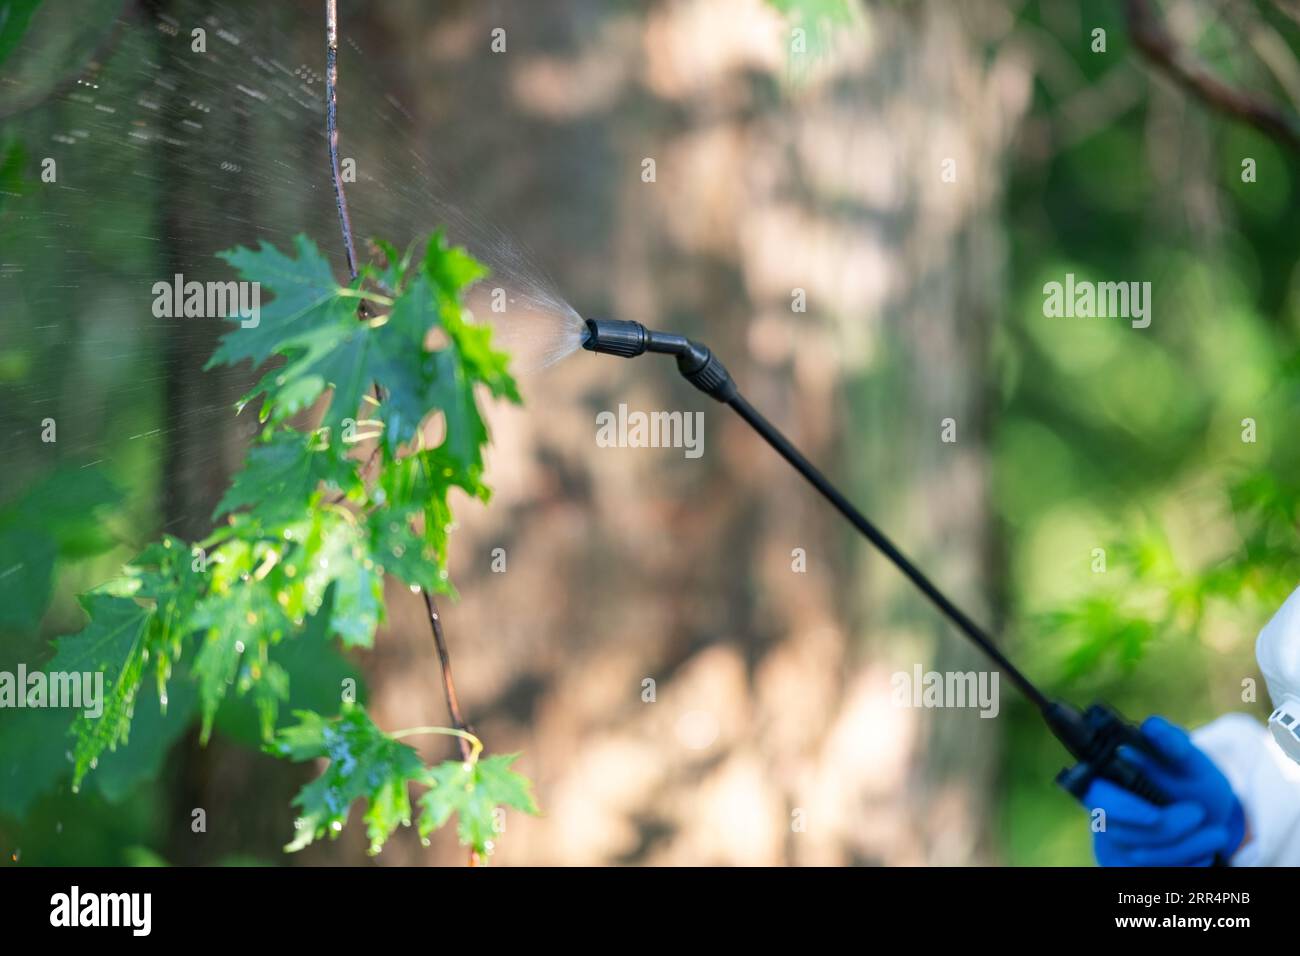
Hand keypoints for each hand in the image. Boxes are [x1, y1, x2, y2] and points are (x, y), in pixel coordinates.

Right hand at [1084, 716, 1245, 865]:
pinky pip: (1157, 873)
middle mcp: (1102, 815)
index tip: (1154, 814)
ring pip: (1143, 856)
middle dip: (1166, 829)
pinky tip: (1202, 850)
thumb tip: (1152, 727)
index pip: (1094, 796)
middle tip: (1199, 813)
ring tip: (1216, 832)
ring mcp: (1114, 845)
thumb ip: (1174, 743)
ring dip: (1186, 846)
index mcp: (1106, 780)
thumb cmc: (1191, 782)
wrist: (1206, 818)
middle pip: (1121, 831)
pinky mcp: (1129, 867)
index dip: (1121, 808)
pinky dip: (1187, 864)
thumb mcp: (1191, 761)